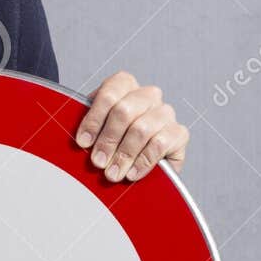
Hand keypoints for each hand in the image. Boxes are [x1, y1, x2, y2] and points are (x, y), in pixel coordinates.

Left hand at [72, 71, 188, 181]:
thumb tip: (81, 142)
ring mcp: (165, 113)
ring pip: (141, 129)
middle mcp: (148, 95)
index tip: (83, 142)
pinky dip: (142, 162)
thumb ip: (90, 131)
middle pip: (124, 111)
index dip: (94, 119)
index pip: (109, 93)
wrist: (140, 165)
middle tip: (98, 162)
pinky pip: (160, 144)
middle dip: (108, 140)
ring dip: (123, 154)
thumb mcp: (97, 132)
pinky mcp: (179, 133)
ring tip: (112, 173)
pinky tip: (132, 174)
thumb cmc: (114, 144)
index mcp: (126, 86)